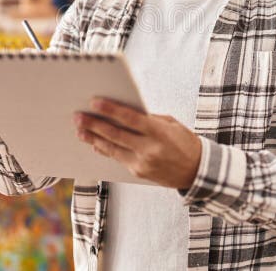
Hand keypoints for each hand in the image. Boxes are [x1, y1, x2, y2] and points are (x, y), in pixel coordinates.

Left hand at [74, 98, 201, 189]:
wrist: (197, 171)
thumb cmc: (184, 142)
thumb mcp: (171, 124)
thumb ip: (148, 119)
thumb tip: (122, 113)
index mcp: (159, 132)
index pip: (130, 119)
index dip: (111, 110)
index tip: (94, 102)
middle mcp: (149, 149)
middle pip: (115, 135)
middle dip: (94, 125)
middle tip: (78, 117)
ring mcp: (142, 163)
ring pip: (112, 149)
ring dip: (94, 139)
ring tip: (80, 130)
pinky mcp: (138, 173)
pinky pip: (117, 159)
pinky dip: (105, 150)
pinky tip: (95, 143)